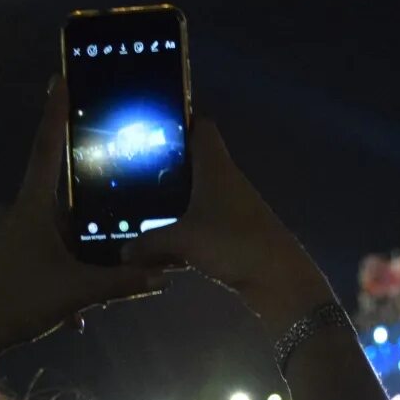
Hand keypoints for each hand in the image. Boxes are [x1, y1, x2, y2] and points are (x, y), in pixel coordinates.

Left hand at [0, 80, 165, 360]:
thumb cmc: (18, 300)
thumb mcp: (77, 293)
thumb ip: (122, 283)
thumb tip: (163, 276)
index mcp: (31, 205)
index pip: (48, 147)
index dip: (55, 112)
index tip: (59, 77)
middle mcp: (15, 211)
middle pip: (58, 195)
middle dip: (87, 206)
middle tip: (115, 202)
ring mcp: (4, 234)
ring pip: (51, 231)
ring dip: (75, 253)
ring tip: (98, 282)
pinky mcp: (0, 257)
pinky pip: (39, 253)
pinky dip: (59, 273)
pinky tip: (73, 311)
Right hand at [127, 117, 332, 333]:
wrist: (277, 279)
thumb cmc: (232, 243)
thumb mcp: (183, 240)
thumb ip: (148, 243)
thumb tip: (122, 252)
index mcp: (216, 167)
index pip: (201, 127)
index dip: (180, 120)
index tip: (149, 125)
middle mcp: (225, 181)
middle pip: (194, 161)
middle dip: (165, 165)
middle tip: (130, 171)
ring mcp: (232, 207)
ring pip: (196, 194)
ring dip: (173, 200)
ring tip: (137, 205)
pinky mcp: (234, 233)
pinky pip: (202, 223)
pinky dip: (183, 227)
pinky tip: (160, 240)